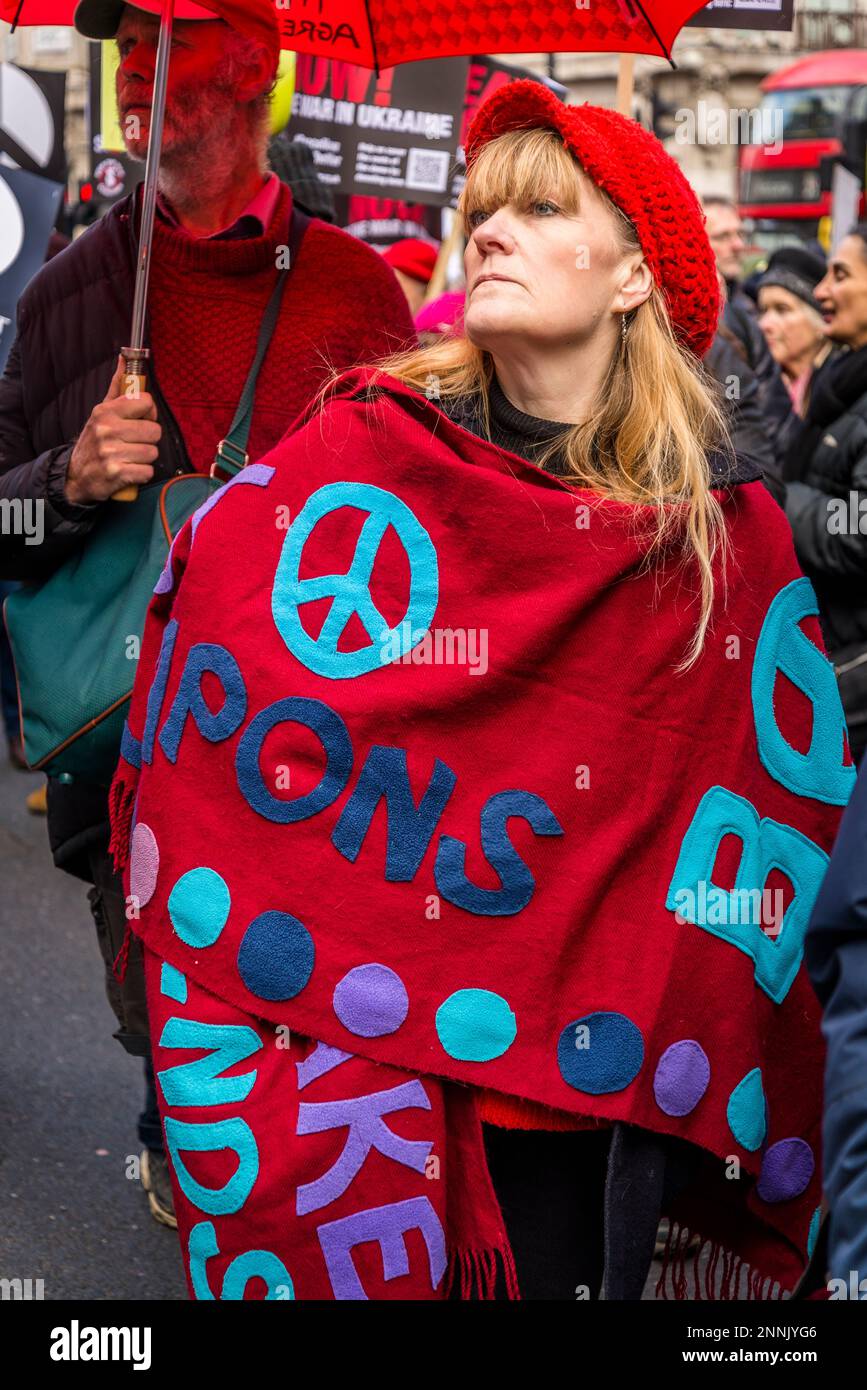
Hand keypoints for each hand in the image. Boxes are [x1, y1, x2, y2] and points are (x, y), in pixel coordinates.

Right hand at [65, 354, 160, 504]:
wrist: (76, 475)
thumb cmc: (95, 441)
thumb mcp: (102, 411)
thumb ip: (117, 386)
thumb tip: (124, 358)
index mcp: (105, 411)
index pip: (146, 402)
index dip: (149, 413)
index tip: (141, 419)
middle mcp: (106, 429)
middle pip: (154, 431)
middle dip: (148, 439)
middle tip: (133, 443)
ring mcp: (110, 452)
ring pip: (153, 452)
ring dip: (145, 458)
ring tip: (130, 457)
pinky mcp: (116, 473)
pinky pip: (147, 472)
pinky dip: (141, 474)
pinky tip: (129, 470)